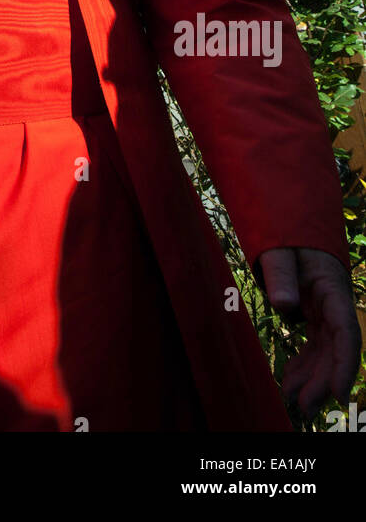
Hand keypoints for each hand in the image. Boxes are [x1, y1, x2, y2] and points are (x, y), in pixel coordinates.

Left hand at [256, 246, 361, 419]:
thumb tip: (284, 306)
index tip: (339, 393)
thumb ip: (280, 273)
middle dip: (324, 380)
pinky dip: (304, 363)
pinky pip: (314, 344)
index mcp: (332, 287)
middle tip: (304, 407)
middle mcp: (334, 302)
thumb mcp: (279, 247)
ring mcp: (325, 309)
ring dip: (313, 377)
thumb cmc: (285, 231)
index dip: (345, 365)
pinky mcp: (314, 313)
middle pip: (336, 348)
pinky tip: (291, 380)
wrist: (289, 219)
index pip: (346, 331)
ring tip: (294, 399)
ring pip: (326, 350)